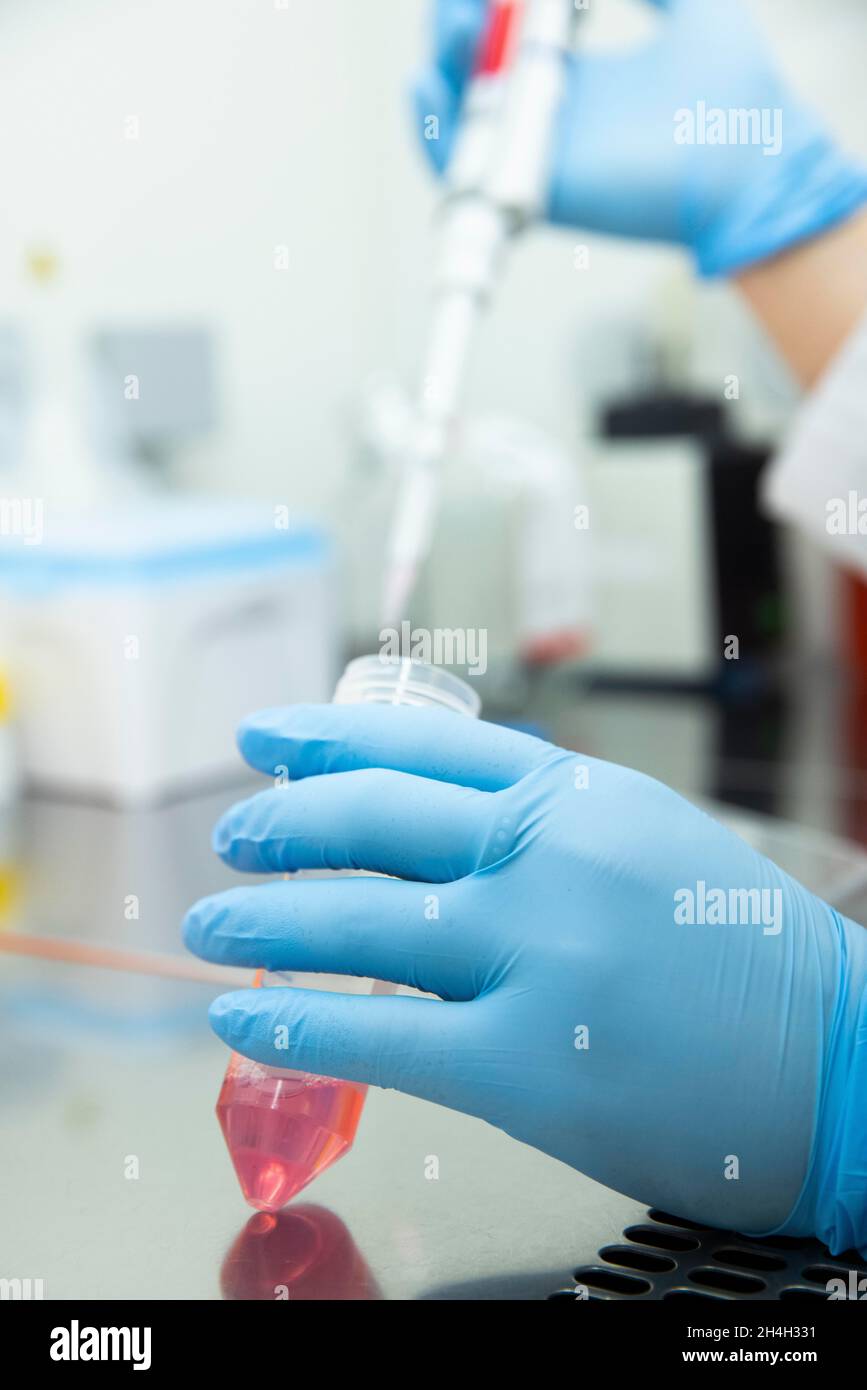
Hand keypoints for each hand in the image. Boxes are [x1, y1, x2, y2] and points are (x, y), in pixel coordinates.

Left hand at [184, 703, 866, 1249]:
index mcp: (578, 798)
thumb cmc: (748, 956)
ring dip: (264, 921)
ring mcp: (533, 956)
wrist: (844, 1057)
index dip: (328, 735)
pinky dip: (296, 1027)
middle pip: (372, 819)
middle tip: (233, 834)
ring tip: (212, 924)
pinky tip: (246, 1021)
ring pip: (356, 923)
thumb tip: (438, 827)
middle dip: (281, 824)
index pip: (423, 743)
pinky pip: (378, 1038)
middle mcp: (547, 859)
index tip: (266, 738)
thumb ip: (548, 825)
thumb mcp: (649, 843)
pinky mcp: (524, 1065)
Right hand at [414, 0, 866, 275]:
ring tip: (454, 21)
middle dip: (458, 23)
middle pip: (476, 66)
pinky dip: (428, 129)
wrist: (753, 170)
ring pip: (459, 110)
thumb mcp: (699, 11)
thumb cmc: (739, 97)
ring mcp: (540, 154)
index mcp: (581, 76)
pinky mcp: (534, 189)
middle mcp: (552, 116)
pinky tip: (424, 80)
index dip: (493, 4)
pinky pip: (460, 169)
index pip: (512, 36)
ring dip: (443, 61)